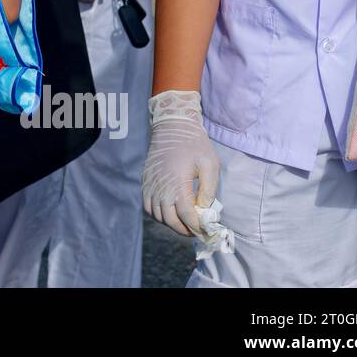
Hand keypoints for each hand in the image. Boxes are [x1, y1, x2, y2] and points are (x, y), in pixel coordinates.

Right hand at [141, 90, 221, 235]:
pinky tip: (170, 212)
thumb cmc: (194, 144)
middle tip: (197, 230)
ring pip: (158, 216)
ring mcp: (150, 185)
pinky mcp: (145, 182)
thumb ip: (209, 190)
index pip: (186, 215)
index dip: (197, 227)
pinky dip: (158, 215)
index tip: (207, 230)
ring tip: (185, 223)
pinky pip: (148, 206)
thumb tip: (204, 210)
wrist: (171, 126)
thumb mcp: (210, 164)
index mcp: (178, 183)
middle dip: (185, 229)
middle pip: (170, 220)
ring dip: (171, 224)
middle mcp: (161, 187)